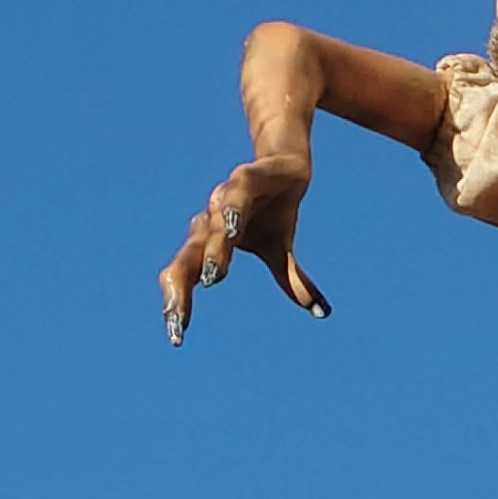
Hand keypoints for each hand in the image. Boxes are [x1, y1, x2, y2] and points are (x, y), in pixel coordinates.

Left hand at [159, 159, 329, 342]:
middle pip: (188, 256)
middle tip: (176, 317)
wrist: (286, 162)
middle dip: (180, 288)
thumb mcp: (280, 248)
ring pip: (214, 227)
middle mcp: (212, 221)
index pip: (186, 275)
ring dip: (213, 252)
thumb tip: (321, 313)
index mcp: (211, 242)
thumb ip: (290, 280)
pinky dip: (233, 208)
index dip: (179, 302)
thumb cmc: (271, 210)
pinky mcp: (248, 177)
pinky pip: (237, 193)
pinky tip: (232, 226)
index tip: (177, 336)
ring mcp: (226, 198)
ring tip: (211, 279)